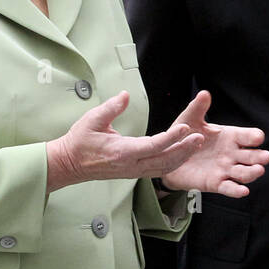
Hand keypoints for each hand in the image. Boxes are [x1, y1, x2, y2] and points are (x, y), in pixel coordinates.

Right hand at [45, 91, 205, 192]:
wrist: (69, 164)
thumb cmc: (79, 142)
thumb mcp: (91, 120)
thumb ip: (111, 108)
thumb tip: (125, 95)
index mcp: (121, 152)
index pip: (152, 146)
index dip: (170, 138)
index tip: (184, 128)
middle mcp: (130, 165)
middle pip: (164, 161)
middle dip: (184, 149)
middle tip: (200, 137)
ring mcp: (133, 172)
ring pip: (164, 168)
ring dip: (182, 157)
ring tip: (196, 144)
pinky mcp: (134, 173)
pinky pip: (158, 170)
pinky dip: (173, 163)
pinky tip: (183, 154)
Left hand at [159, 91, 268, 197]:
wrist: (169, 157)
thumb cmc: (184, 136)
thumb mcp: (189, 120)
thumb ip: (198, 108)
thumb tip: (204, 93)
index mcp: (230, 136)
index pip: (247, 136)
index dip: (254, 137)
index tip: (257, 137)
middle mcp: (232, 154)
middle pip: (251, 156)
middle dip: (260, 157)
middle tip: (266, 157)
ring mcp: (225, 169)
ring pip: (244, 173)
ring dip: (252, 173)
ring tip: (258, 171)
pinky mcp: (216, 183)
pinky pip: (229, 188)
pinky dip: (236, 190)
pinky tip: (243, 191)